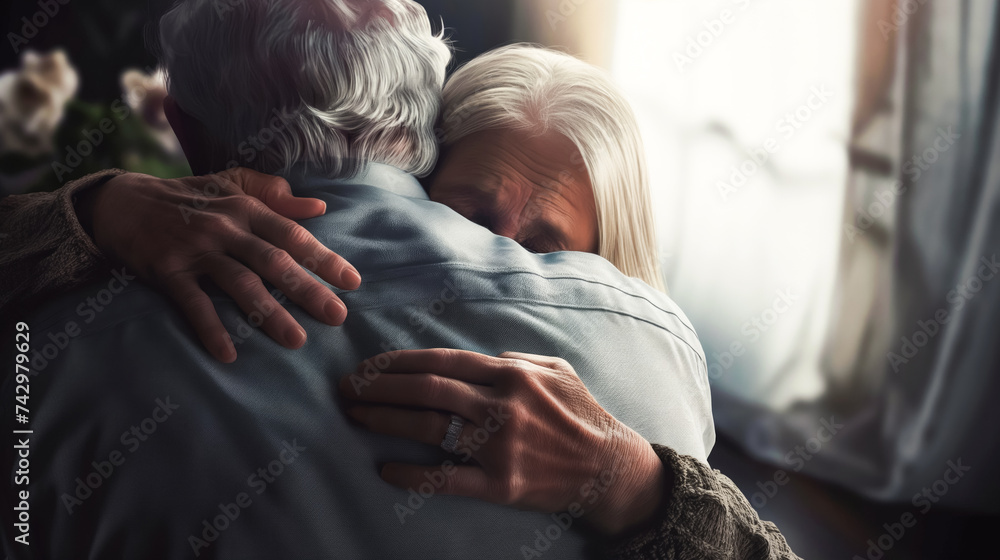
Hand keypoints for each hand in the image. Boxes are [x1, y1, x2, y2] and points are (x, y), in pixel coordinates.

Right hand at [77, 168, 361, 362]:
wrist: (123, 202)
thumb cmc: (189, 197)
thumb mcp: (231, 184)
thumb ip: (274, 195)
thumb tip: (318, 206)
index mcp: (246, 209)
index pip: (293, 236)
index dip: (324, 258)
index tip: (352, 282)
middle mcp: (226, 228)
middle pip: (274, 262)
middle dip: (308, 291)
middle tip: (338, 317)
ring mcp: (197, 250)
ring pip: (239, 284)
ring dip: (268, 314)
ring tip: (296, 341)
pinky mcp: (167, 271)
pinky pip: (193, 303)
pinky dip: (210, 328)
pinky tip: (227, 353)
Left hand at [339, 349, 666, 534]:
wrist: (609, 470)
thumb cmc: (582, 415)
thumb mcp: (556, 370)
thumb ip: (515, 358)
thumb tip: (474, 358)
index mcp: (512, 375)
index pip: (442, 361)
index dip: (399, 362)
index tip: (369, 365)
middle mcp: (502, 406)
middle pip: (427, 390)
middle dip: (379, 387)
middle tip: (347, 388)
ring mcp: (500, 447)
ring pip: (430, 429)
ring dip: (386, 421)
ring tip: (356, 416)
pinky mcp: (502, 485)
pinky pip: (447, 479)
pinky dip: (413, 474)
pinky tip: (386, 469)